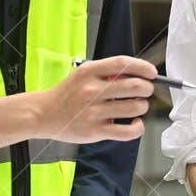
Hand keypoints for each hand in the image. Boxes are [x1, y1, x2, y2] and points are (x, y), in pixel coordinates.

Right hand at [39, 56, 156, 143]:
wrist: (43, 114)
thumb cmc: (67, 94)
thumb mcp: (83, 74)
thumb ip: (107, 73)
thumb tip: (138, 75)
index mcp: (89, 72)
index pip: (123, 63)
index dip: (143, 67)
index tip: (152, 72)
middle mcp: (92, 90)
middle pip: (135, 86)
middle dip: (147, 88)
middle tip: (145, 91)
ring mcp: (94, 112)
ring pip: (135, 107)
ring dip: (142, 106)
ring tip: (136, 106)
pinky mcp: (95, 131)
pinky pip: (128, 131)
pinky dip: (138, 127)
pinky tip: (134, 123)